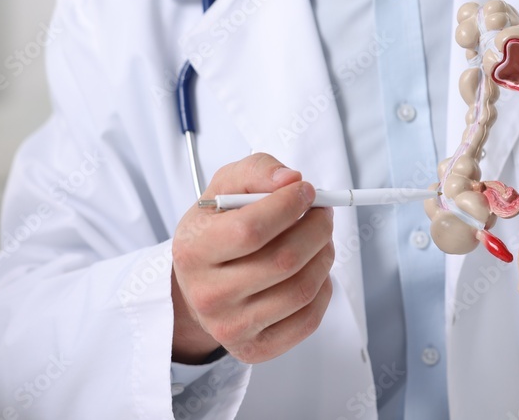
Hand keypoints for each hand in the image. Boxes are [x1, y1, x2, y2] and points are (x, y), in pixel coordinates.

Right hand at [171, 153, 333, 363]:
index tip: (306, 191)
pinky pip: (308, 320)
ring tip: (320, 239)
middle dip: (317, 229)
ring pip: (301, 290)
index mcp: (194, 250)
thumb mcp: (225, 187)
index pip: (251, 230)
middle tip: (322, 214)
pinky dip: (323, 289)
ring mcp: (230, 326)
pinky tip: (312, 270)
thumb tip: (291, 180)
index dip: (289, 206)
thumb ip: (257, 171)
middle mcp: (208, 294)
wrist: (200, 282)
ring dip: (324, 256)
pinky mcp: (255, 347)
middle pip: (284, 261)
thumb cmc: (218, 228)